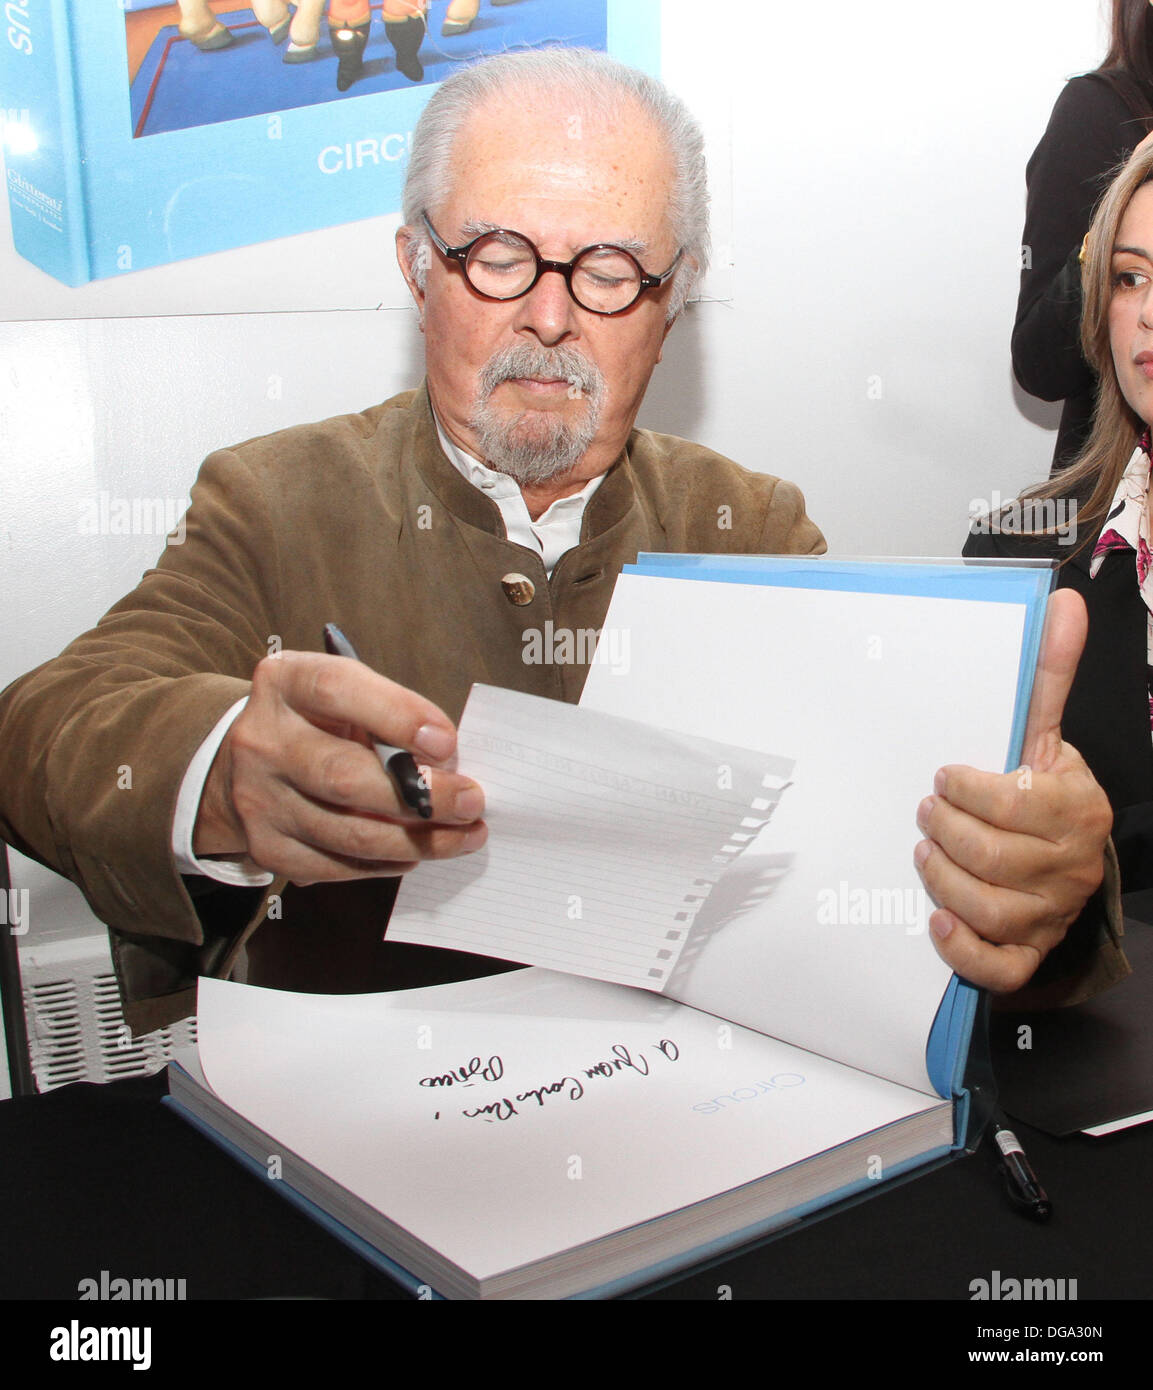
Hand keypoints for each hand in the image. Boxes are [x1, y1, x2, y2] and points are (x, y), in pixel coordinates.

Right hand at [194, 651, 485, 882]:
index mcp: (284, 683)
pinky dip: (388, 863)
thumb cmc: (318, 724)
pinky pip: (339, 865)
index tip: (448, 742)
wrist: (243, 766)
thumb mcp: (344, 699)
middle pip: (345, 777)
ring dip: (419, 840)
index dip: (397, 715)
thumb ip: (388, 718)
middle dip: (423, 796)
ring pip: (350, 834)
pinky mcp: (267, 847)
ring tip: (465, 834)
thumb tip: (452, 765)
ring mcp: (258, 799)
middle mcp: (262, 740)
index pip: (337, 690)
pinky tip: (417, 852)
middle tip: (472, 801)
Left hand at [914, 588, 1111, 990]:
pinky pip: (996, 966)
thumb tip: (1067, 602)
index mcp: (1075, 809)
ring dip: (941, 880)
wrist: (1070, 859)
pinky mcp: (1030, 953)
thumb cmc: (1044, 793)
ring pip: (985, 908)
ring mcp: (1050, 915)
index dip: (964, 789)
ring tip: (924, 854)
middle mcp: (1069, 866)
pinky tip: (937, 921)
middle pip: (989, 857)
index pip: (1011, 802)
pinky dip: (962, 948)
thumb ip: (1049, 676)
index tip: (941, 776)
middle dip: (943, 830)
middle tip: (923, 813)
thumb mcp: (1048, 736)